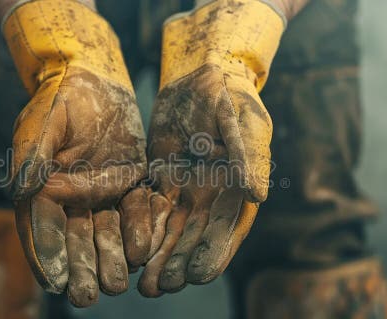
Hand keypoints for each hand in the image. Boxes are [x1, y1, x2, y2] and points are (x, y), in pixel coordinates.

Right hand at [3, 0, 146, 306]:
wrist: (94, 81)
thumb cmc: (58, 100)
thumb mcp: (40, 125)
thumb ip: (33, 157)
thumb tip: (24, 191)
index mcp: (43, 194)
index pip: (43, 231)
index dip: (49, 257)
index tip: (56, 283)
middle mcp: (72, 204)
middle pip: (77, 243)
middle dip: (82, 269)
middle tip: (88, 295)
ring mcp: (103, 198)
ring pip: (109, 236)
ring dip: (113, 258)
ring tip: (119, 281)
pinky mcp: (130, 187)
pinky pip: (138, 215)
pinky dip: (142, 230)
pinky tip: (147, 251)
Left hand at [117, 0, 283, 296]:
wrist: (203, 73)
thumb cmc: (232, 96)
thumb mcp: (243, 122)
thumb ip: (249, 157)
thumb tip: (257, 194)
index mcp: (239, 189)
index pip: (227, 229)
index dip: (213, 253)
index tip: (197, 275)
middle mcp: (213, 196)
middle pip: (195, 237)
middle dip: (177, 264)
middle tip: (160, 289)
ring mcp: (187, 189)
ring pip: (171, 229)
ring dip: (158, 255)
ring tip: (144, 283)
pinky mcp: (164, 178)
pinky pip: (151, 207)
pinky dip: (142, 228)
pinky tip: (129, 249)